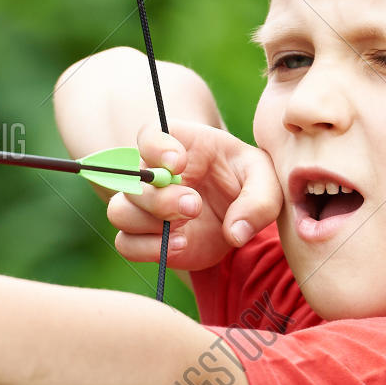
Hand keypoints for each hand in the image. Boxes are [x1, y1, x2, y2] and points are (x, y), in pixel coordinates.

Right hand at [107, 121, 280, 270]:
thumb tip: (236, 232)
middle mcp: (153, 173)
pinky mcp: (147, 238)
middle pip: (131, 181)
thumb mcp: (264, 181)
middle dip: (160, 197)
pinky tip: (180, 246)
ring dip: (149, 223)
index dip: (156, 148)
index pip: (149, 135)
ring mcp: (146, 207)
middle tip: (194, 206)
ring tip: (186, 230)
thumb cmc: (247, 182)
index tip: (179, 163)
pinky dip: (148, 249)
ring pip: (120, 211)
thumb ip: (259, 201)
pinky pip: (126, 244)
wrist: (239, 214)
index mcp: (177, 145)